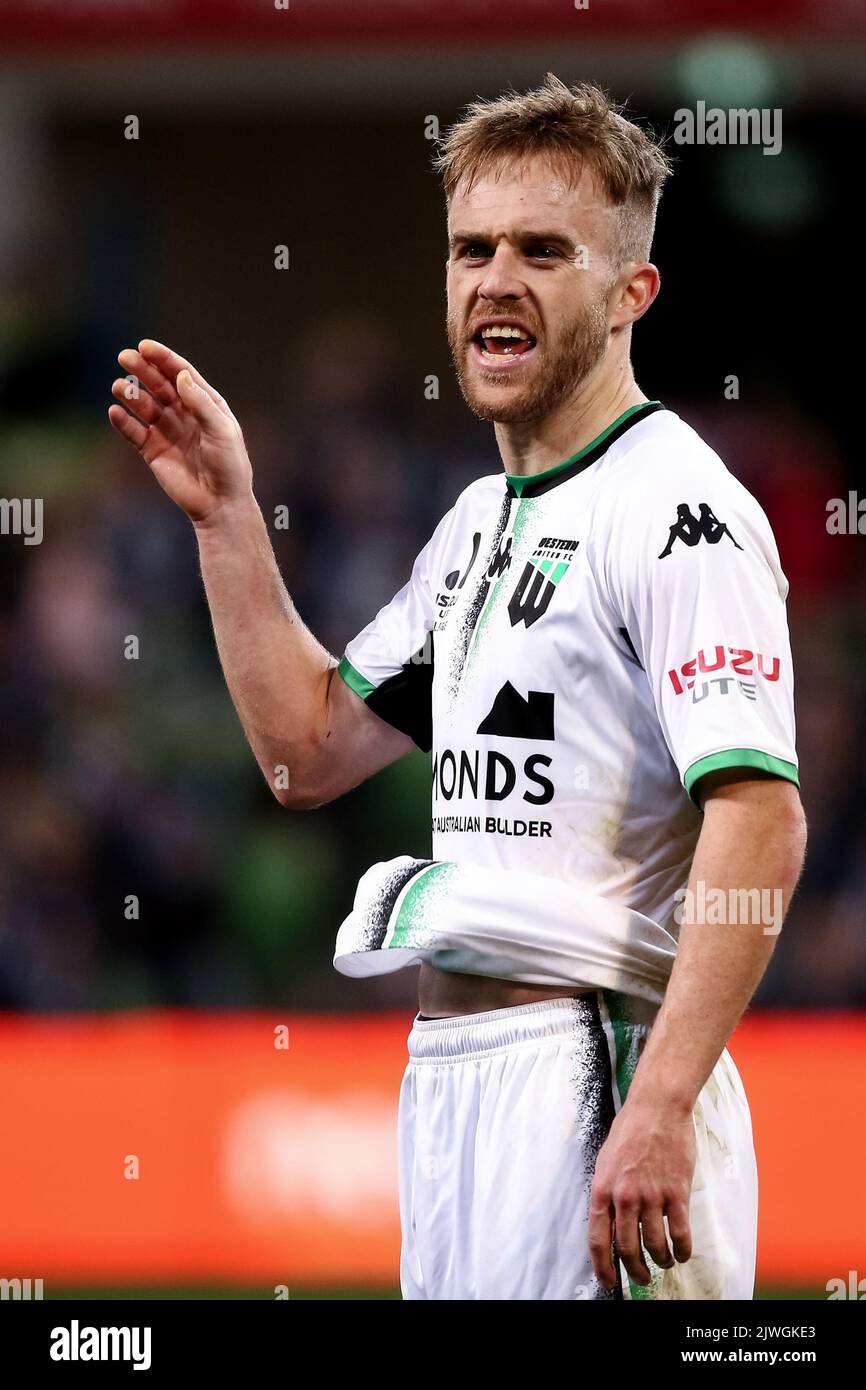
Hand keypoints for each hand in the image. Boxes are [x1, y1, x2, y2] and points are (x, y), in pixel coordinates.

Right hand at [108, 339, 253, 524]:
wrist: (220, 503)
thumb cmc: (230, 465)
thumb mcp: (222, 431)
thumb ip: (202, 404)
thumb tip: (180, 376)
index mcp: (205, 404)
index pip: (181, 374)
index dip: (163, 359)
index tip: (145, 346)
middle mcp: (184, 413)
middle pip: (159, 385)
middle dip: (142, 370)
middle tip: (124, 357)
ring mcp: (167, 431)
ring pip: (144, 406)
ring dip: (131, 394)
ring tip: (118, 387)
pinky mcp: (152, 450)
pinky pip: (134, 432)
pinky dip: (123, 422)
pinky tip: (114, 412)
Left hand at [588, 1097, 694, 1290]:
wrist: (657, 1108)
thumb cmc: (630, 1132)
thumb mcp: (605, 1161)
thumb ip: (607, 1193)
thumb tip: (609, 1224)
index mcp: (603, 1189)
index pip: (599, 1240)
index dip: (603, 1267)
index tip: (609, 1282)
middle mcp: (625, 1196)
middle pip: (628, 1249)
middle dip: (635, 1270)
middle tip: (642, 1278)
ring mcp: (651, 1196)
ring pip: (655, 1245)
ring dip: (661, 1260)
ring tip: (665, 1262)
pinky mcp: (676, 1193)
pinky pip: (679, 1233)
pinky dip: (682, 1249)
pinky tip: (682, 1252)